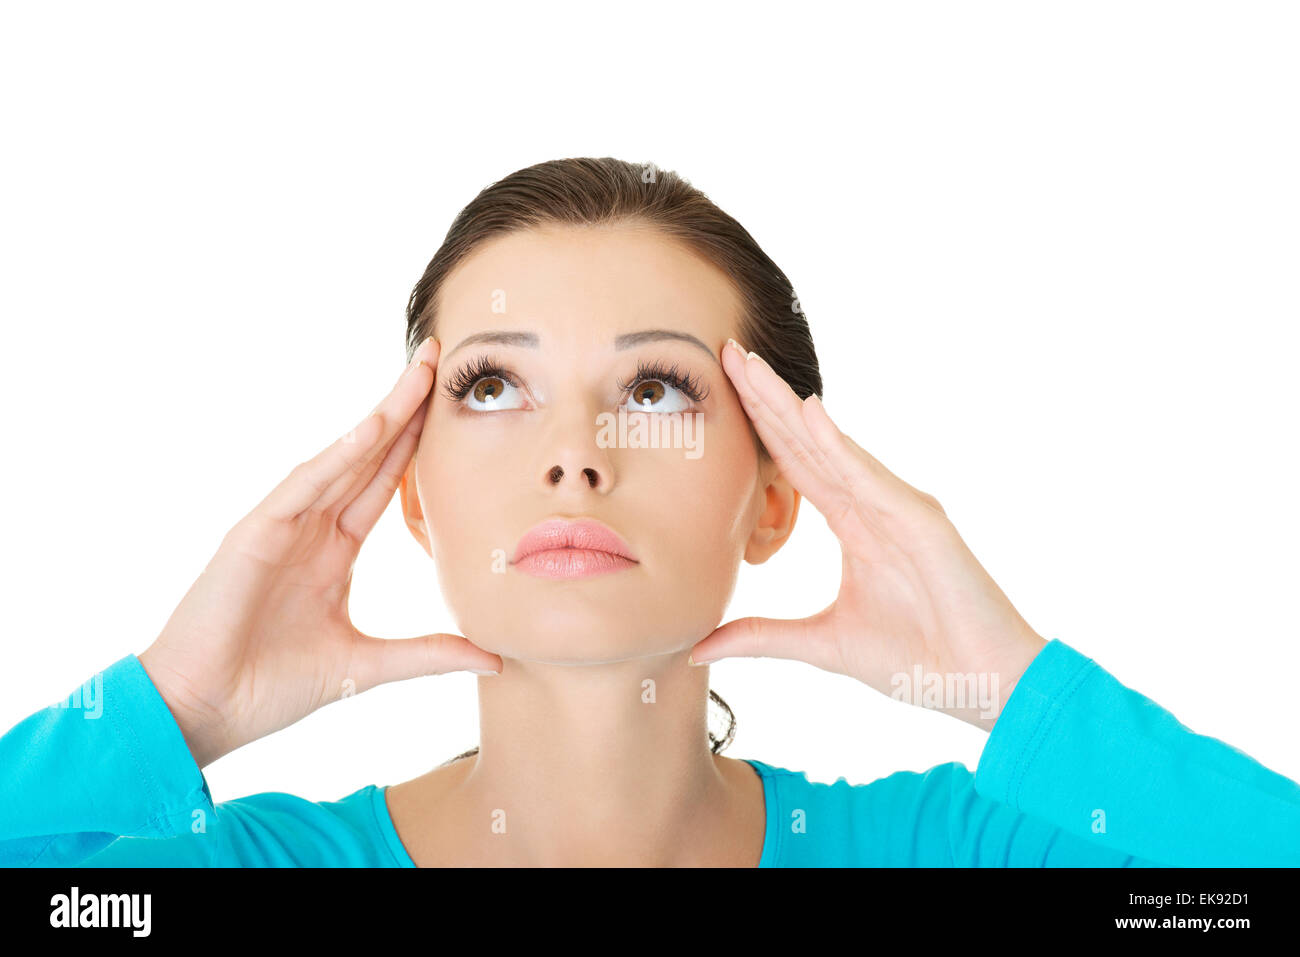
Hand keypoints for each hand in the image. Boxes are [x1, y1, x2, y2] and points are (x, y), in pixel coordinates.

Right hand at [138, 336, 502, 767]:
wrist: (205, 712)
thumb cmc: (272, 687)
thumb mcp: (369, 666)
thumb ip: (430, 654)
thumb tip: (495, 657)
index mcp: (335, 550)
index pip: (387, 483)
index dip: (418, 443)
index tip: (455, 406)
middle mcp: (312, 527)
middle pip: (369, 455)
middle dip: (405, 407)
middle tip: (439, 355)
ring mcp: (283, 524)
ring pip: (342, 458)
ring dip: (382, 414)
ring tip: (419, 371)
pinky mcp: (255, 533)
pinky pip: (304, 485)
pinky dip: (338, 456)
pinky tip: (373, 426)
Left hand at [689, 338, 1046, 731]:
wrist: (984, 687)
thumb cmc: (919, 661)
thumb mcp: (822, 644)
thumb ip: (761, 638)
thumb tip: (696, 647)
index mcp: (853, 524)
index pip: (794, 464)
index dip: (758, 427)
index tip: (720, 390)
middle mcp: (874, 504)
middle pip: (806, 442)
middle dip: (765, 398)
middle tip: (726, 350)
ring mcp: (899, 508)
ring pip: (833, 448)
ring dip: (789, 406)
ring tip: (752, 367)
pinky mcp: (923, 522)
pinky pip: (872, 477)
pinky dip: (839, 445)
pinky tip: (807, 413)